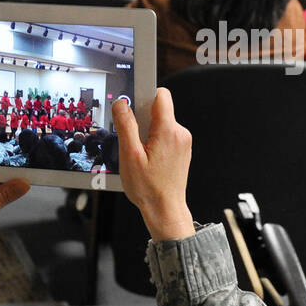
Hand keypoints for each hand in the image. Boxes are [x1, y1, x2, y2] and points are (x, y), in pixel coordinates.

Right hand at [113, 89, 193, 241]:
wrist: (165, 210)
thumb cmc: (148, 188)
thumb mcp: (129, 156)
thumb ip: (126, 126)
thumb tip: (122, 104)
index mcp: (168, 131)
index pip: (161, 95)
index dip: (144, 96)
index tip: (133, 106)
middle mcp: (180, 134)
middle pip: (159, 110)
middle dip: (143, 120)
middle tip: (133, 141)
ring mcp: (183, 142)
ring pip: (161, 124)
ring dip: (148, 133)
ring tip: (140, 155)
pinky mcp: (182, 150)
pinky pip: (166, 136)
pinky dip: (154, 142)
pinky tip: (148, 160)